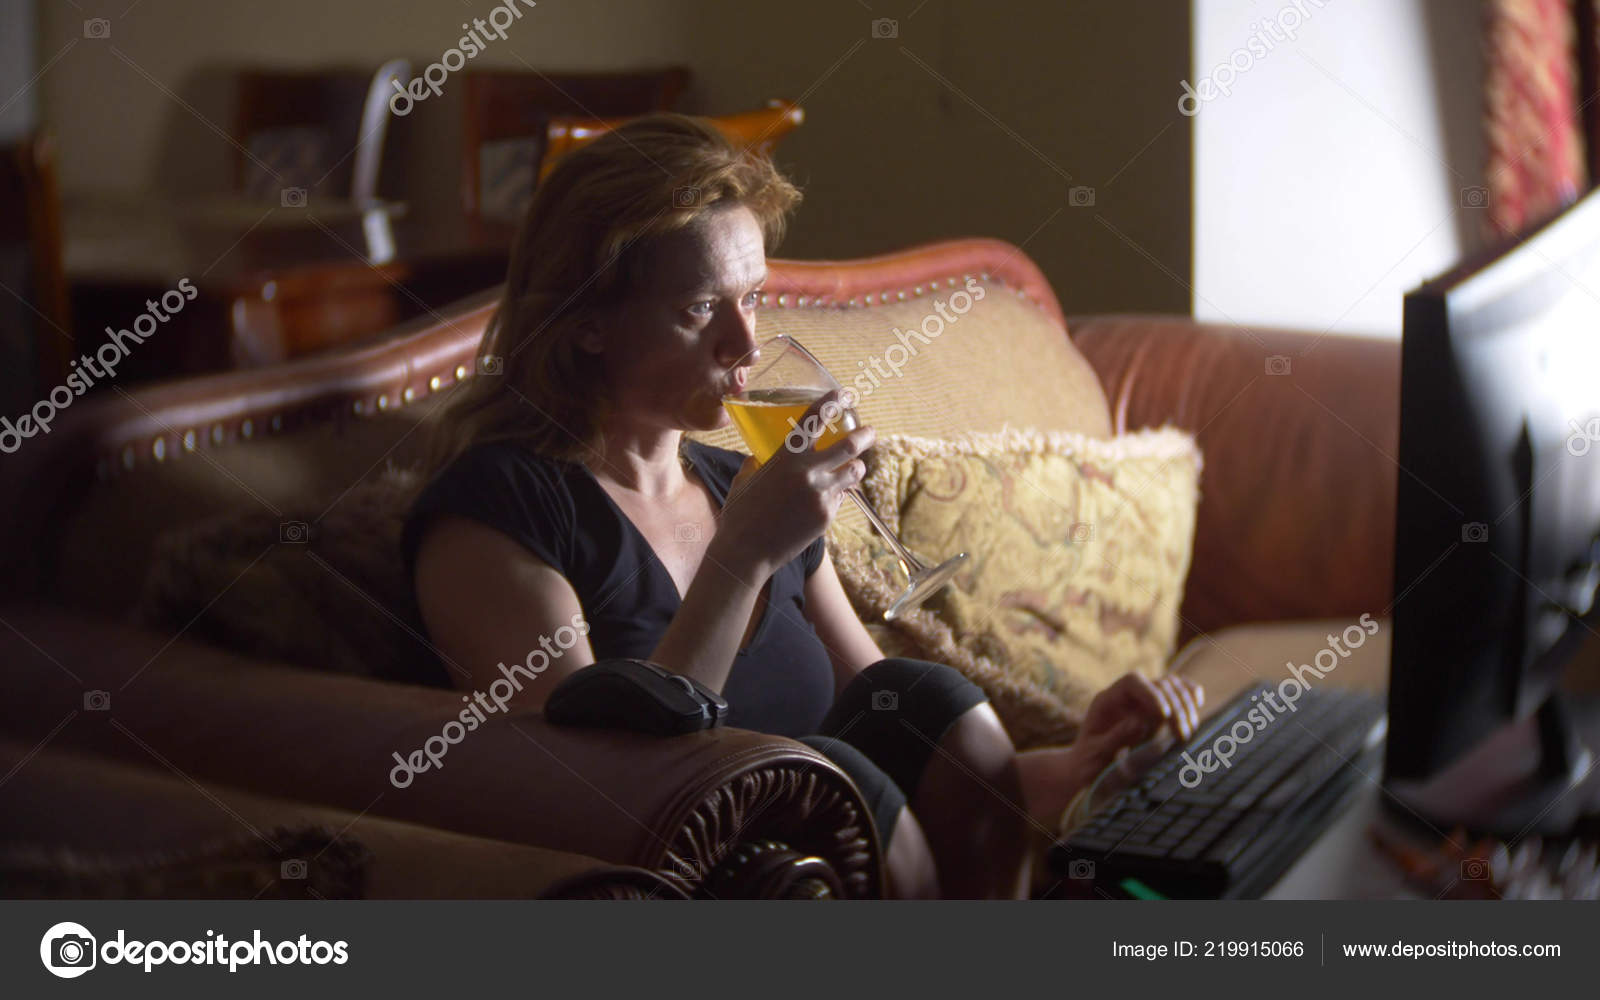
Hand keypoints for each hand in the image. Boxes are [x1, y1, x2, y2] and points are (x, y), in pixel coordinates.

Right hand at [714, 389, 872, 582]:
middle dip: (865, 435)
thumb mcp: (747, 478)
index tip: (842, 394)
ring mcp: (820, 494)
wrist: (746, 550)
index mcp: (786, 456)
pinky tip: (827, 499)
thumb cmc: (741, 513)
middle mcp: (807, 472)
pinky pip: (841, 497)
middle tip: (870, 431)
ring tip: (854, 467)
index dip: (831, 403)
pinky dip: (838, 494)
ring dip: (856, 467)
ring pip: (853, 472)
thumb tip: (762, 458)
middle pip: (850, 446)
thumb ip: (759, 463)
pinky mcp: (826, 515)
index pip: (813, 420)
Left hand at [1073, 673, 1203, 772]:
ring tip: (1188, 732)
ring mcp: (1142, 700)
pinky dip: (1190, 694)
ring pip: (1171, 686)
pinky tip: (1198, 703)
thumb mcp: (1095, 755)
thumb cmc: (1088, 763)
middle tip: (1182, 735)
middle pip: (1158, 684)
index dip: (1152, 693)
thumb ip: (1115, 738)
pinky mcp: (1156, 709)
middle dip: (1175, 707)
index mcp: (1107, 701)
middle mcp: (1126, 696)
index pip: (1132, 681)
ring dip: (1186, 706)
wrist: (1089, 769)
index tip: (1164, 715)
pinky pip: (1177, 691)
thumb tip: (1140, 721)